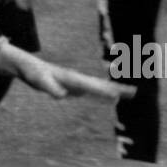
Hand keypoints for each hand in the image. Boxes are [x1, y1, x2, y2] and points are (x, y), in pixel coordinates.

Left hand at [16, 54, 136, 100]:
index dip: (104, 91)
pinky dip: (105, 94)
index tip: (117, 96)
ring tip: (131, 93)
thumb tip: (61, 95)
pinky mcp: (76, 87)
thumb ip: (51, 88)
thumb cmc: (35, 75)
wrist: (32, 68)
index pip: (91, 86)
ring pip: (100, 87)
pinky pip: (94, 92)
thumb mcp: (40, 82)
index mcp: (72, 78)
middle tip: (134, 92)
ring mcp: (79, 83)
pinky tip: (112, 99)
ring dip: (115, 91)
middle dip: (117, 88)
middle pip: (101, 85)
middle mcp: (79, 79)